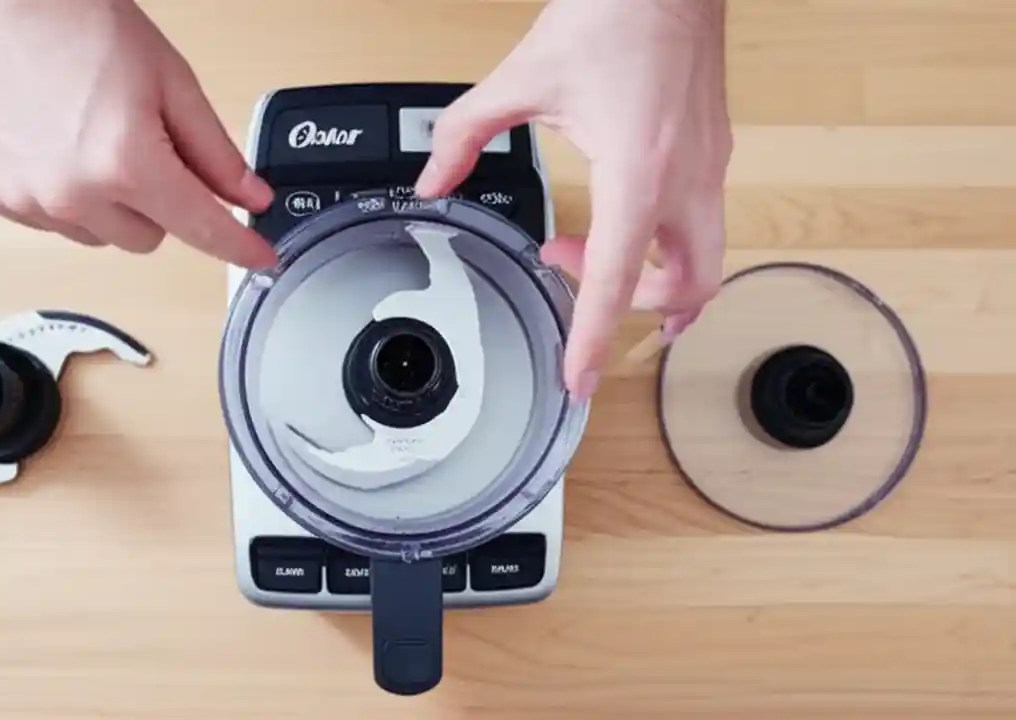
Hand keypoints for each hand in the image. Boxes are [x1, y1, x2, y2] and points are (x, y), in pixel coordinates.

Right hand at [0, 0, 274, 266]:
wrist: (2, 0)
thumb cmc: (83, 26)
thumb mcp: (171, 82)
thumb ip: (215, 152)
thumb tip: (251, 198)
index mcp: (124, 162)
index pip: (199, 227)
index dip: (237, 246)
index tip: (261, 257)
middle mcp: (72, 193)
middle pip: (148, 239)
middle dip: (160, 204)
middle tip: (145, 146)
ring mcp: (27, 199)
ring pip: (101, 236)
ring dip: (111, 205)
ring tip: (92, 140)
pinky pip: (55, 223)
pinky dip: (67, 197)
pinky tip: (57, 147)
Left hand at [415, 0, 732, 397]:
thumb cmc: (614, 13)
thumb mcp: (523, 77)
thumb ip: (465, 133)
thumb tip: (434, 177)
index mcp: (638, 171)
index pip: (615, 279)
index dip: (592, 339)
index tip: (578, 381)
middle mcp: (686, 178)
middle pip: (686, 287)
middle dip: (637, 313)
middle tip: (580, 296)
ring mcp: (709, 165)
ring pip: (707, 260)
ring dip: (659, 283)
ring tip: (599, 266)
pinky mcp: (714, 149)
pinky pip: (705, 224)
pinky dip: (671, 246)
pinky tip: (633, 227)